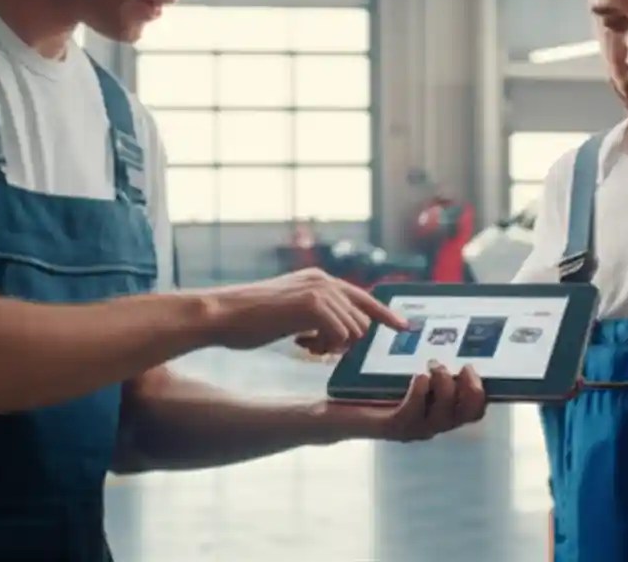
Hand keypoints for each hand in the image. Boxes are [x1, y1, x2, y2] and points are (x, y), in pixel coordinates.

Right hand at [205, 268, 408, 353]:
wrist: (223, 314)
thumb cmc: (251, 319)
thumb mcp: (291, 311)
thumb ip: (317, 315)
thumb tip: (341, 333)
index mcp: (320, 280)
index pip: (364, 298)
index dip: (386, 314)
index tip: (404, 326)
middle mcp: (324, 281)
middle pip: (362, 320)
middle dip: (345, 342)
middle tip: (314, 347)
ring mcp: (320, 291)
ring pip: (353, 331)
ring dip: (332, 346)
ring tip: (303, 343)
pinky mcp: (313, 305)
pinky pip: (339, 336)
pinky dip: (323, 347)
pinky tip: (299, 343)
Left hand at [324, 362, 487, 441]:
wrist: (335, 412)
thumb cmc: (371, 388)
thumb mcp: (403, 371)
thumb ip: (424, 360)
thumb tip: (443, 327)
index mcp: (438, 411)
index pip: (475, 410)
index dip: (482, 391)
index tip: (473, 366)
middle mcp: (431, 424)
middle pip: (468, 414)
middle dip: (470, 389)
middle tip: (460, 366)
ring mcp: (413, 429)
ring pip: (444, 416)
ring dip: (444, 387)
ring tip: (432, 366)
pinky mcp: (392, 428)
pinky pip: (414, 415)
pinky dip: (420, 394)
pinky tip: (418, 377)